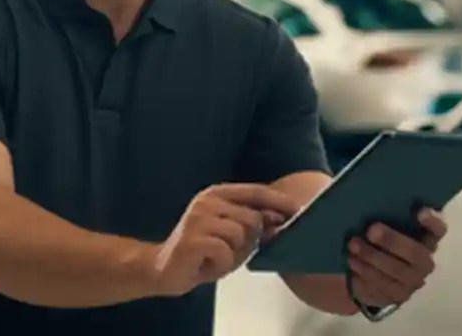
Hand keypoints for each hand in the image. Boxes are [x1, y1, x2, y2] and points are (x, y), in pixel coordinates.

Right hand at [149, 183, 301, 296]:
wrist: (163, 269)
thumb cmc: (202, 252)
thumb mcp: (233, 235)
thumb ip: (253, 224)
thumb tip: (279, 218)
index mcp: (217, 194)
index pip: (256, 191)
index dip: (279, 201)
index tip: (298, 210)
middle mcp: (207, 200)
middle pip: (253, 218)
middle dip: (250, 240)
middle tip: (229, 250)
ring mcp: (198, 218)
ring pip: (241, 235)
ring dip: (234, 254)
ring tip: (216, 256)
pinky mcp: (193, 238)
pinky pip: (226, 252)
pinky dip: (222, 264)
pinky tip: (208, 263)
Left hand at [346, 207, 447, 308]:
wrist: (368, 275)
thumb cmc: (378, 240)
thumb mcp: (381, 223)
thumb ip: (382, 210)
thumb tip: (358, 192)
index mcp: (427, 237)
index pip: (438, 229)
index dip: (432, 221)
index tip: (420, 211)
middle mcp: (425, 259)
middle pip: (416, 252)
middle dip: (393, 240)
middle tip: (371, 230)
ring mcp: (413, 280)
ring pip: (397, 270)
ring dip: (373, 256)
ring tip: (353, 245)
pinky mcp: (399, 295)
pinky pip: (383, 284)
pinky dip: (365, 271)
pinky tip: (352, 261)